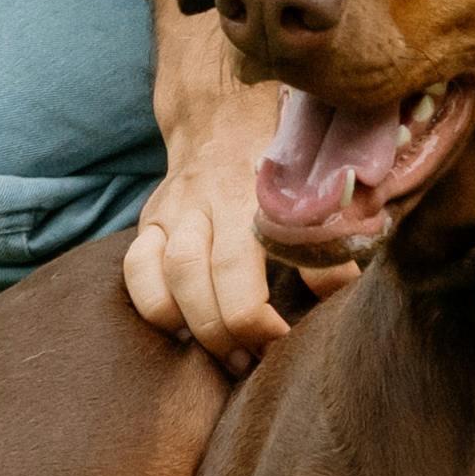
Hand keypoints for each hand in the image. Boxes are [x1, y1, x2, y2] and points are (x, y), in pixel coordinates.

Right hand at [123, 83, 316, 367]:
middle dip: (224, 331)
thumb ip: (327, 239)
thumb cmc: (282, 161)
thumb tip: (339, 296)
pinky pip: (135, 272)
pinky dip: (155, 308)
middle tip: (258, 359)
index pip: (238, 267)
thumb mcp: (313, 188)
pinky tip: (187, 330)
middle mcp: (202, 200)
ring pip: (159, 277)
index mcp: (248, 191)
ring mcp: (170, 211)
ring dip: (191, 327)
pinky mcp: (149, 223)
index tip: (284, 341)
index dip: (258, 319)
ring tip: (228, 355)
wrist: (226, 116)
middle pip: (193, 277)